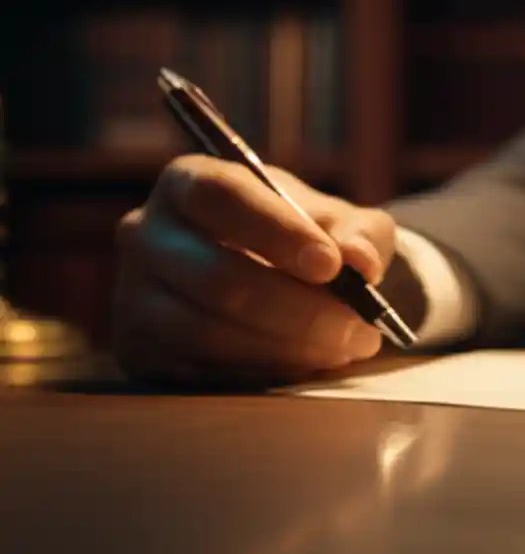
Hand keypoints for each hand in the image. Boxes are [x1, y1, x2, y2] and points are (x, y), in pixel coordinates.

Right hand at [114, 155, 396, 381]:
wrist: (275, 281)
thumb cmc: (305, 241)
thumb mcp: (341, 224)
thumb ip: (359, 234)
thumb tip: (361, 262)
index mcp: (190, 182)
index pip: (220, 196)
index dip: (276, 232)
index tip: (331, 265)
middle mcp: (145, 234)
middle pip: (215, 276)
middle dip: (297, 309)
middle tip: (358, 326)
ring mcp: (133, 296)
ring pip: (207, 332)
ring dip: (287, 347)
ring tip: (345, 347)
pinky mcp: (139, 350)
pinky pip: (201, 371)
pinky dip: (265, 371)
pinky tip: (307, 364)